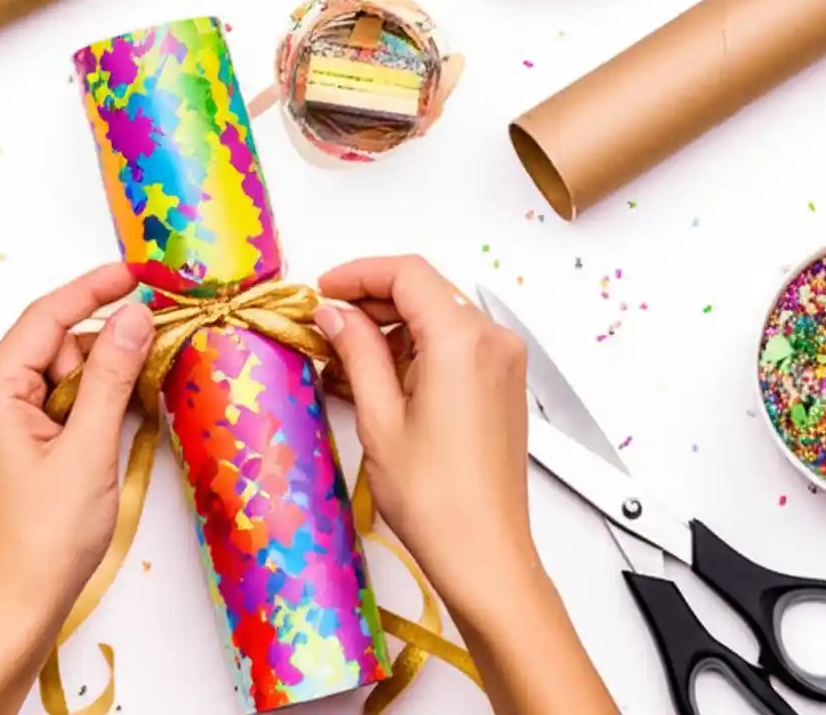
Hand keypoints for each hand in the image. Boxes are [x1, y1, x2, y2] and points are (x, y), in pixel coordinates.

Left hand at [0, 264, 153, 713]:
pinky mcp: (3, 453)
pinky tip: (109, 435)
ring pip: (54, 381)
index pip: (45, 316)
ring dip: (96, 389)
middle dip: (101, 354)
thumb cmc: (44, 542)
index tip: (138, 272)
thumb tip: (135, 315)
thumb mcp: (88, 450)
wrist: (9, 615)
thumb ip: (113, 376)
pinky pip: (48, 411)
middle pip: (51, 348)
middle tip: (152, 367)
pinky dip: (82, 414)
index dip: (94, 288)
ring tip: (125, 425)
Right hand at [314, 256, 614, 714]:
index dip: (359, 272)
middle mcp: (492, 342)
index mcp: (463, 340)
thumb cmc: (435, 497)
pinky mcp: (502, 387)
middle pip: (426, 291)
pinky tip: (377, 377)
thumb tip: (334, 314)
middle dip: (372, 299)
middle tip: (325, 323)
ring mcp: (503, 364)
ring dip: (391, 327)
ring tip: (343, 357)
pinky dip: (415, 351)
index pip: (408, 274)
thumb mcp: (380, 416)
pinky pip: (455, 348)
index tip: (323, 290)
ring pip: (439, 318)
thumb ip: (356, 351)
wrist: (485, 553)